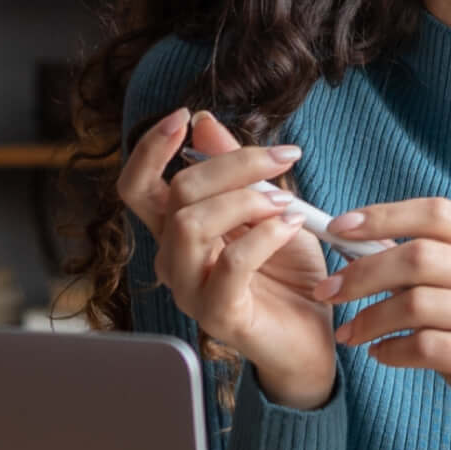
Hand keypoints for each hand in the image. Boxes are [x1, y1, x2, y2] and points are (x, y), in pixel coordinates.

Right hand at [118, 107, 342, 408]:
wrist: (313, 334)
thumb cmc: (287, 273)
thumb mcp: (268, 207)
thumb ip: (235, 170)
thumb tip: (203, 121)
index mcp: (176, 231)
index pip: (137, 186)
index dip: (149, 148)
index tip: (183, 115)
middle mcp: (173, 260)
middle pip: (176, 194)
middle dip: (232, 165)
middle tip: (282, 158)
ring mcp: (191, 291)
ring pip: (190, 224)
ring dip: (245, 200)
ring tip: (285, 202)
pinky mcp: (219, 316)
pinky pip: (230, 263)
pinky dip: (265, 234)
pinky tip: (291, 226)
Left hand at [321, 198, 450, 449]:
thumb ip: (419, 264)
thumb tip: (350, 237)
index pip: (437, 213)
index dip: (383, 216)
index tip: (338, 228)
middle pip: (420, 256)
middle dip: (362, 274)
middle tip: (326, 291)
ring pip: (416, 303)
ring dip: (369, 318)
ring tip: (350, 333)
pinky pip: (425, 345)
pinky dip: (391, 349)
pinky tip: (380, 354)